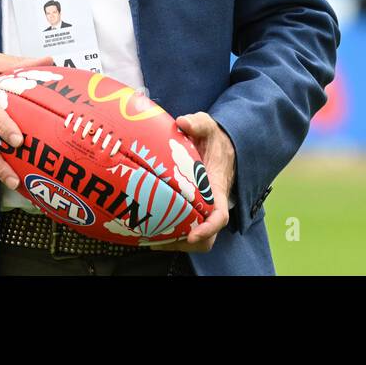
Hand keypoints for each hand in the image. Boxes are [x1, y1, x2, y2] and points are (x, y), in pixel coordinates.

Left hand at [150, 111, 235, 252]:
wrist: (219, 145)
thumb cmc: (213, 138)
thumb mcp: (208, 126)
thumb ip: (198, 123)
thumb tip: (183, 122)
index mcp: (217, 189)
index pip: (219, 217)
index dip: (208, 229)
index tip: (192, 235)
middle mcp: (210, 205)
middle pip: (204, 237)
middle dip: (184, 243)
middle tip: (159, 239)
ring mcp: (200, 209)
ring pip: (191, 238)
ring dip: (173, 241)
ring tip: (148, 237)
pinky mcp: (189, 209)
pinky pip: (181, 228)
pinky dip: (167, 233)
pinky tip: (147, 228)